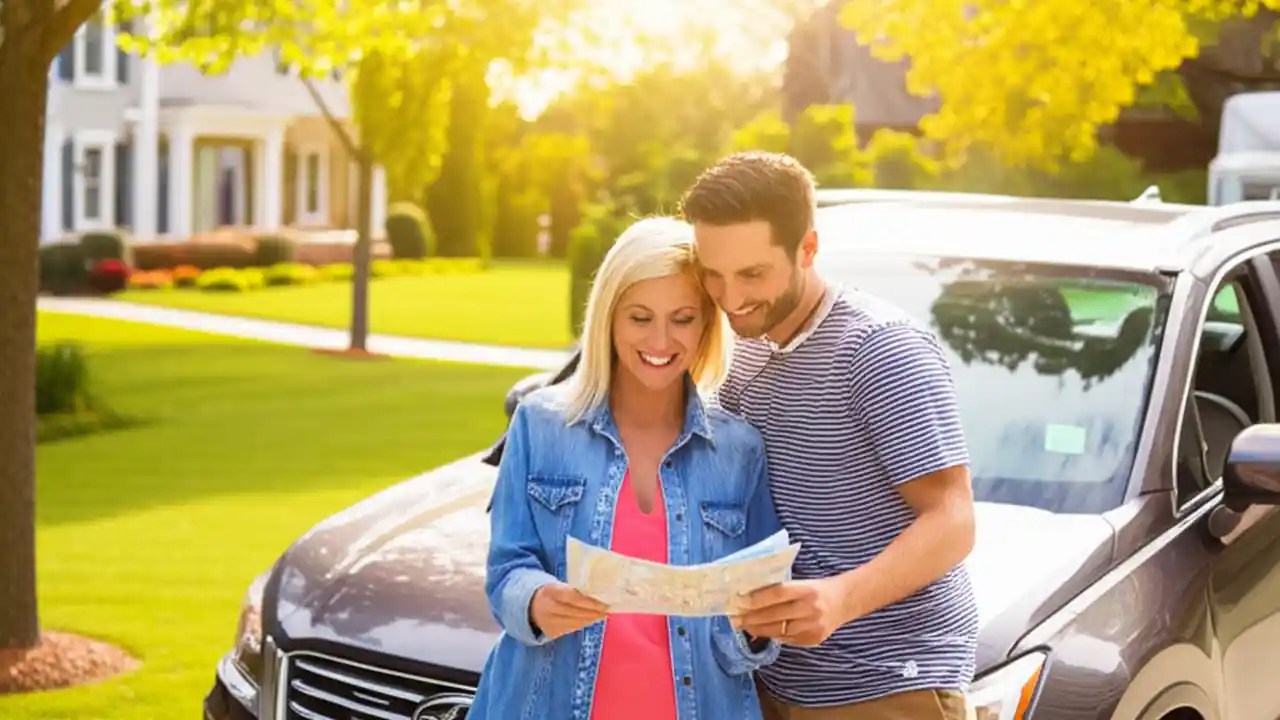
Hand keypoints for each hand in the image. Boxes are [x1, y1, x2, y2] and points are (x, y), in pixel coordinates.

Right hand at [529, 582, 607, 640]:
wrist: (528, 605)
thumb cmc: (551, 591)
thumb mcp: (558, 584)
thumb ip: (574, 588)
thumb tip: (599, 592)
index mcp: (549, 591)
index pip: (572, 597)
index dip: (589, 601)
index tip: (604, 603)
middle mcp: (547, 608)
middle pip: (575, 612)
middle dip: (594, 611)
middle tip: (608, 609)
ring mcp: (547, 622)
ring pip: (575, 622)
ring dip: (591, 618)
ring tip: (603, 614)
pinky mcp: (550, 632)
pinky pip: (571, 628)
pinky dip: (583, 623)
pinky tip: (592, 619)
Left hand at [732, 578, 849, 646]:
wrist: (845, 601)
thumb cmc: (817, 588)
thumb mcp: (802, 583)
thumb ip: (781, 590)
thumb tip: (750, 597)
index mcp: (807, 590)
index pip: (776, 594)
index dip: (756, 599)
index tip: (738, 601)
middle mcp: (811, 609)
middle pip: (774, 616)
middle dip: (751, 618)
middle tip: (734, 619)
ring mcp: (813, 627)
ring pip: (779, 631)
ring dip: (758, 629)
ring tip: (744, 626)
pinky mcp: (814, 639)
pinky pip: (787, 639)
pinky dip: (773, 635)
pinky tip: (762, 631)